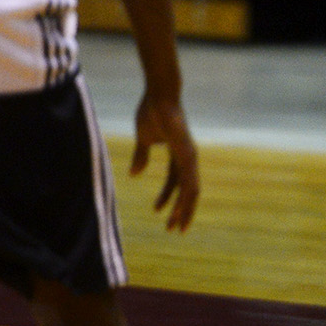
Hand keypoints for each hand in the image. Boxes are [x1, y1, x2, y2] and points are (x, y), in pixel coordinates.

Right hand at [132, 91, 199, 230]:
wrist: (159, 95)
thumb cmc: (151, 112)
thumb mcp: (143, 139)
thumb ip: (141, 156)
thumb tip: (134, 174)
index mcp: (178, 155)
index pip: (176, 183)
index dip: (169, 199)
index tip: (159, 213)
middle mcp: (187, 158)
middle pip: (187, 191)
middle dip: (180, 211)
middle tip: (173, 230)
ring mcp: (189, 156)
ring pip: (191, 190)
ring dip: (184, 209)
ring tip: (175, 226)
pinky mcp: (187, 153)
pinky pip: (189, 180)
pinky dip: (186, 196)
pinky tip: (180, 209)